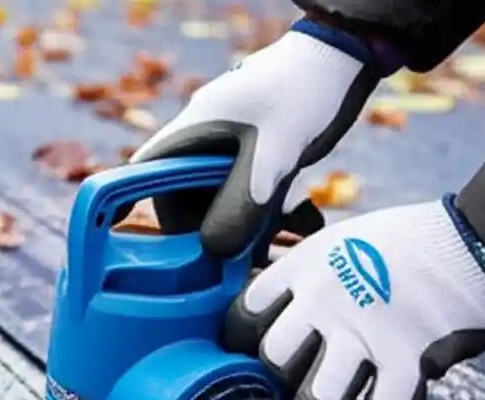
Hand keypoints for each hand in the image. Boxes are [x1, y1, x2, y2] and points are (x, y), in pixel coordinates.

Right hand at [130, 19, 381, 256]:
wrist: (345, 59)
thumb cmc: (305, 93)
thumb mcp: (276, 154)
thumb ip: (242, 203)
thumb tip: (214, 250)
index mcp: (195, 128)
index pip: (148, 172)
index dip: (139, 205)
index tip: (154, 241)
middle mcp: (206, 136)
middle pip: (185, 194)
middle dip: (207, 227)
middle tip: (236, 255)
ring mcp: (232, 144)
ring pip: (221, 196)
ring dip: (244, 223)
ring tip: (275, 242)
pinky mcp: (259, 151)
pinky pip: (250, 190)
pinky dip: (268, 210)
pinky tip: (300, 223)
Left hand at [224, 198, 484, 399]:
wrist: (475, 241)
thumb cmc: (404, 249)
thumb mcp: (338, 247)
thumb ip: (305, 288)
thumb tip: (273, 334)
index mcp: (304, 266)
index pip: (245, 315)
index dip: (234, 355)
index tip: (235, 381)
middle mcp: (328, 297)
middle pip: (272, 361)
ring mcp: (369, 329)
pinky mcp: (411, 357)